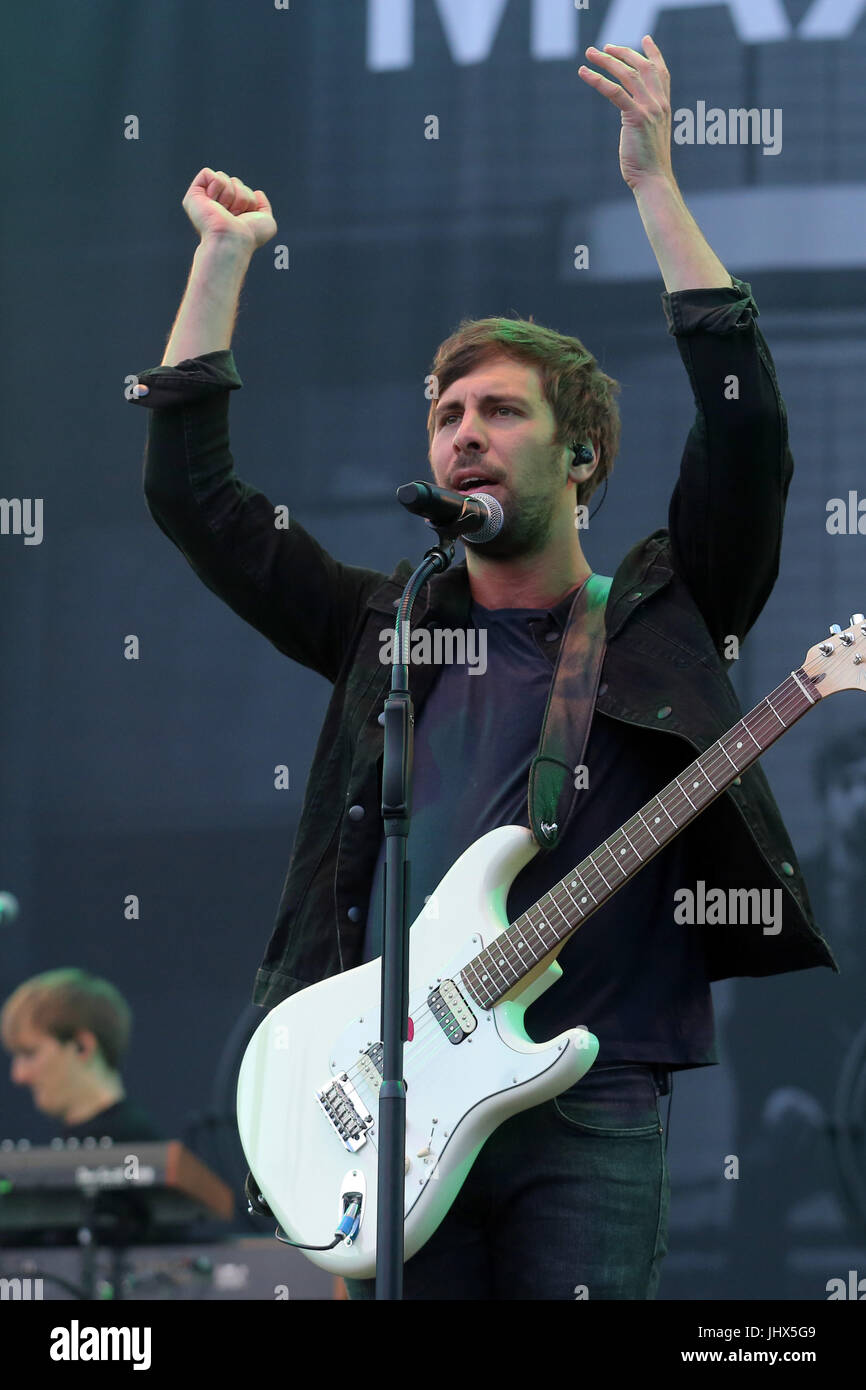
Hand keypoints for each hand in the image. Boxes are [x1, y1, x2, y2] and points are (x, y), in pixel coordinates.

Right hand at [181, 167, 277, 250]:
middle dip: (241, 196)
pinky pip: (208, 173)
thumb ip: (265, 207)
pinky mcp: (194, 196)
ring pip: (223, 177)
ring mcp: (204, 201)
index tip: (245, 219)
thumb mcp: (267, 223)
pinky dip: (217, 186)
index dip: (249, 201)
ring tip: (224, 212)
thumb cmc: (249, 236)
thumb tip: (258, 192)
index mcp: (231, 211)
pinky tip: (214, 203)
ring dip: (230, 194)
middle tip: (234, 216)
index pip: (243, 189)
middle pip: (235, 181)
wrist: (233, 240)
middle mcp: (217, 205)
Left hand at [578, 36, 672, 190]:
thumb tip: (634, 119)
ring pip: (627, 74)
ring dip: (607, 61)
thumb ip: (645, 121)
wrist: (654, 180)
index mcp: (665, 106)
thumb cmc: (650, 165)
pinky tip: (584, 73)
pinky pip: (615, 92)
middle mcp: (660, 103)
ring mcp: (650, 108)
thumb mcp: (650, 137)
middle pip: (642, 66)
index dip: (653, 53)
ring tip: (590, 54)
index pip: (661, 72)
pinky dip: (597, 80)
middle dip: (622, 53)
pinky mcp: (636, 117)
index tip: (645, 39)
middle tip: (604, 48)